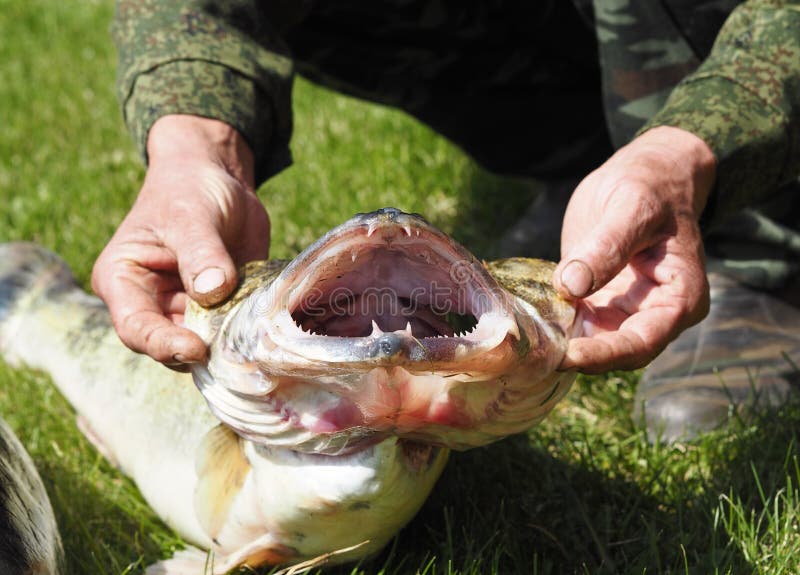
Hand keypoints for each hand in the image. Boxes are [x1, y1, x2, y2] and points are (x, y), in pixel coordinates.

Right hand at [92, 115, 269, 365]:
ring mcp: (185, 310)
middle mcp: (149, 304)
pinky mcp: (217, 310)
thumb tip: (212, 292)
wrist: (218, 177)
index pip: (135, 328)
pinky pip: (230, 333)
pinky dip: (245, 334)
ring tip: (250, 338)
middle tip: (230, 350)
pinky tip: (264, 329)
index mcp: (123, 282)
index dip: (163, 345)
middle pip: (168, 347)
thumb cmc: (189, 189)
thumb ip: (201, 253)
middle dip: (198, 352)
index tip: (197, 347)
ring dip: (225, 346)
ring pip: (203, 346)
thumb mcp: (192, 216)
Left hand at [553, 126, 715, 372]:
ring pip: (596, 344)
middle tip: (537, 356)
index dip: (605, 354)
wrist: (644, 177)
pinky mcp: (603, 304)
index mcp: (681, 297)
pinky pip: (580, 326)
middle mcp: (659, 314)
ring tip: (528, 345)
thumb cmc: (648, 186)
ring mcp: (629, 312)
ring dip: (564, 345)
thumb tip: (571, 286)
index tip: (568, 356)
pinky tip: (530, 324)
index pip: (643, 340)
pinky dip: (557, 327)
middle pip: (619, 351)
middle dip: (580, 356)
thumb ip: (606, 246)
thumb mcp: (631, 207)